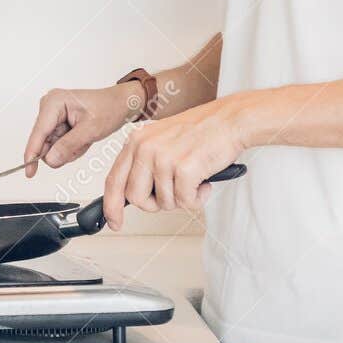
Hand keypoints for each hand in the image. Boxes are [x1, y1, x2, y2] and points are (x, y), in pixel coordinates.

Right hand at [23, 83, 143, 176]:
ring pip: (52, 146)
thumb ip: (68, 146)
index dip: (32, 154)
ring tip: (85, 139)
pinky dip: (71, 147)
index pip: (38, 133)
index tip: (29, 172)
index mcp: (54, 102)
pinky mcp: (57, 122)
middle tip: (82, 143)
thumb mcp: (90, 130)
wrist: (120, 104)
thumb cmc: (109, 108)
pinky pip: (58, 144)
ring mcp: (53, 115)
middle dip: (63, 150)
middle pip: (44, 142)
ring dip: (69, 149)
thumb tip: (50, 159)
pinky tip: (82, 139)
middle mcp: (49, 107)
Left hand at [101, 97, 253, 227]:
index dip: (111, 206)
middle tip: (174, 194)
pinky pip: (185, 202)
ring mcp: (163, 158)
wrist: (230, 120)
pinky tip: (204, 182)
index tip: (114, 222)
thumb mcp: (162, 140)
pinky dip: (198, 199)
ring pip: (163, 203)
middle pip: (136, 198)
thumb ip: (144, 164)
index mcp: (136, 140)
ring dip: (182, 199)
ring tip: (195, 180)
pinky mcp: (184, 168)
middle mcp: (145, 148)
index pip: (113, 180)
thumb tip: (135, 196)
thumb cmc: (201, 132)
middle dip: (155, 204)